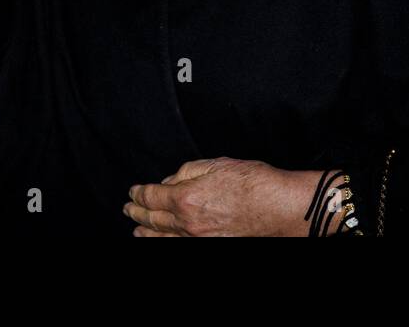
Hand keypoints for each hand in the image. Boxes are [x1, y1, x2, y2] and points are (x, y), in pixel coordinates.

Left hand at [124, 157, 316, 236]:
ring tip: (137, 229)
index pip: (152, 196)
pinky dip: (166, 242)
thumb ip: (187, 171)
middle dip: (138, 213)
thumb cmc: (254, 183)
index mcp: (186, 197)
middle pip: (153, 219)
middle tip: (129, 208)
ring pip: (164, 237)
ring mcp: (199, 238)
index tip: (133, 191)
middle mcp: (188, 222)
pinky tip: (161, 239)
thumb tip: (170, 181)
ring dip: (147, 232)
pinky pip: (180, 245)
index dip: (139, 193)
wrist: (279, 207)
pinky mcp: (212, 245)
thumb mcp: (216, 164)